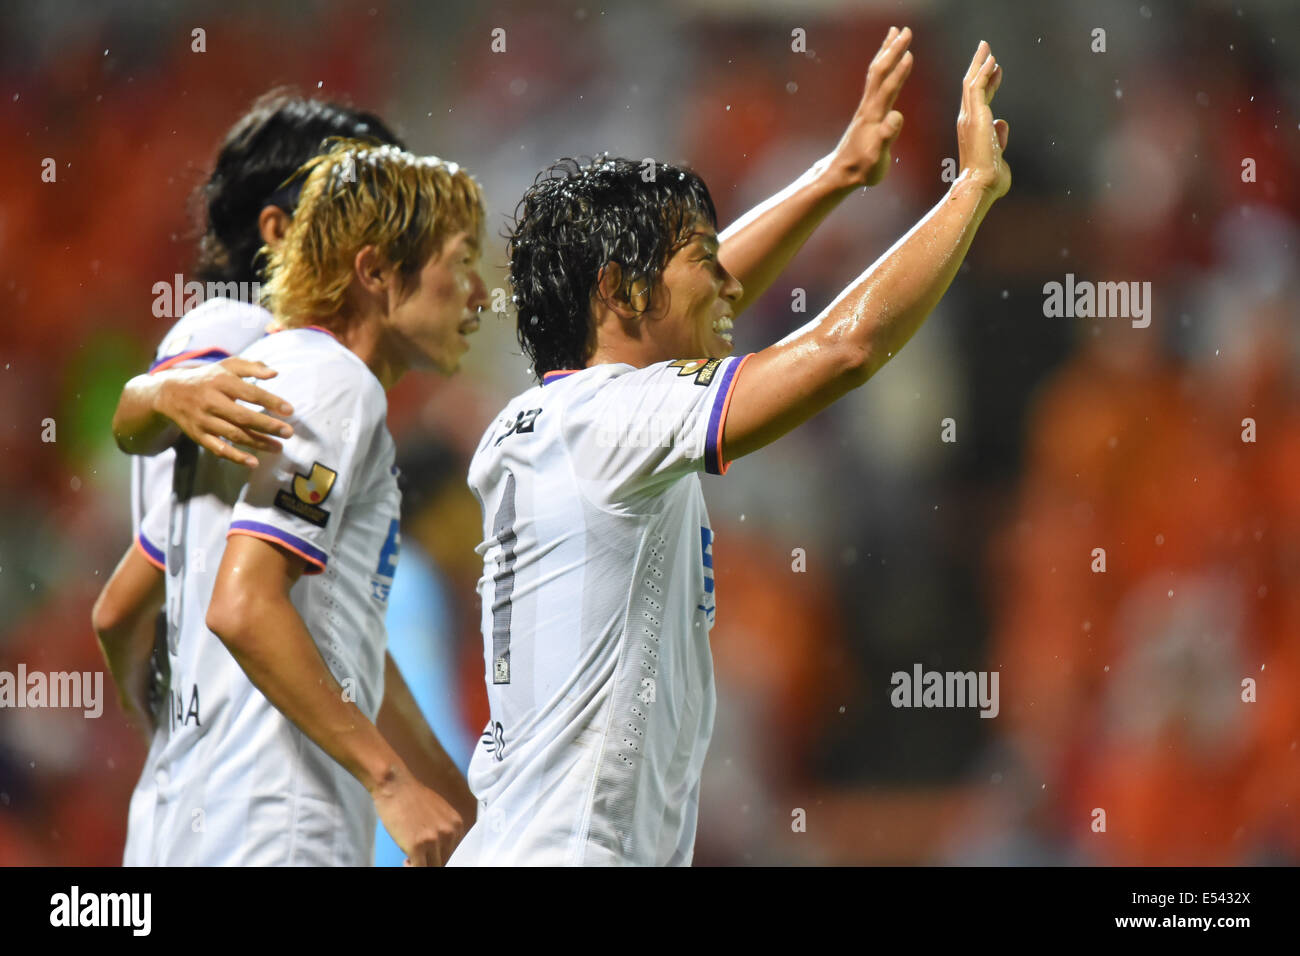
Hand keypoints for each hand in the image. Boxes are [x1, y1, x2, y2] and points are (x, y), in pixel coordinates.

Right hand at [153, 357, 293, 466]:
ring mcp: (204, 420)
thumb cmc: (208, 378)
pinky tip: (254, 463)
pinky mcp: (198, 436)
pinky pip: (219, 449)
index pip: (250, 393)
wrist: (169, 393)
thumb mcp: (226, 366)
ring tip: (279, 448)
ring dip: (258, 443)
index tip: (290, 410)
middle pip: (243, 417)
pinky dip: (236, 457)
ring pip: (234, 435)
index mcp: (221, 382)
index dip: (271, 402)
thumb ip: (251, 367)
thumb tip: (275, 373)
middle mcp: (211, 402)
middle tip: (289, 432)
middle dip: (268, 426)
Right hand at [372, 767, 464, 866]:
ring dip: (422, 865)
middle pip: (446, 861)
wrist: (396, 785)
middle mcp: (449, 833)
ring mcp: (434, 840)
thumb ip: (443, 829)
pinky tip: (406, 860)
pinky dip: (411, 867)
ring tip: (412, 859)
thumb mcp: (439, 811)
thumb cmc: (412, 796)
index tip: (431, 856)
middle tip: (419, 858)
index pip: (455, 852)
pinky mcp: (417, 846)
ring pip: (434, 866)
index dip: (442, 857)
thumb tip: (440, 848)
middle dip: (433, 862)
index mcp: (456, 825)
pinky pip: (419, 868)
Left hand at [826, 25, 913, 188]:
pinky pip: (875, 81)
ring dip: (886, 51)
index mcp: (874, 117)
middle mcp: (869, 107)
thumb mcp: (876, 159)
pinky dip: (883, 66)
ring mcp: (866, 107)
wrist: (840, 173)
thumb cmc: (861, 169)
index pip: (888, 89)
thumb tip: (897, 116)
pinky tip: (887, 62)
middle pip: (880, 72)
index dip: (899, 72)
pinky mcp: (866, 111)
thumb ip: (886, 137)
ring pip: (876, 73)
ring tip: (895, 33)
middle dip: (893, 50)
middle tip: (905, 29)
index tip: (909, 52)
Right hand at [956, 41, 1009, 200]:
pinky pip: (976, 87)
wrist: (980, 185)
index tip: (996, 70)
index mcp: (971, 130)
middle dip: (979, 67)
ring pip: (971, 83)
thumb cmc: (989, 179)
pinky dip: (983, 72)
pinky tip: (991, 60)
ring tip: (986, 47)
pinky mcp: (974, 115)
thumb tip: (1001, 122)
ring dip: (980, 64)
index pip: (979, 101)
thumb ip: (999, 138)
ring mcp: (969, 117)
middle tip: (986, 50)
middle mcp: (966, 120)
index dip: (988, 83)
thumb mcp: (997, 155)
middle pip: (971, 87)